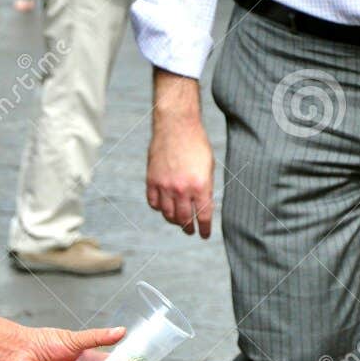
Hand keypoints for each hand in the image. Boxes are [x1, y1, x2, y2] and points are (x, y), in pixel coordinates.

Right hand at [147, 113, 214, 235]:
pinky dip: (159, 208)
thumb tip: (202, 207)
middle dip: (189, 227)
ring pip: (167, 214)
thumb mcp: (208, 167)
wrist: (176, 125)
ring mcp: (165, 186)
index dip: (204, 228)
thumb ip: (205, 188)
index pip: (203, 215)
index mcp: (200, 185)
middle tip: (190, 230)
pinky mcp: (152, 181)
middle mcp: (182, 189)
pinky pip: (153, 203)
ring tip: (178, 221)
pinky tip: (163, 207)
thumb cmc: (196, 144)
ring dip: (174, 220)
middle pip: (184, 219)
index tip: (204, 235)